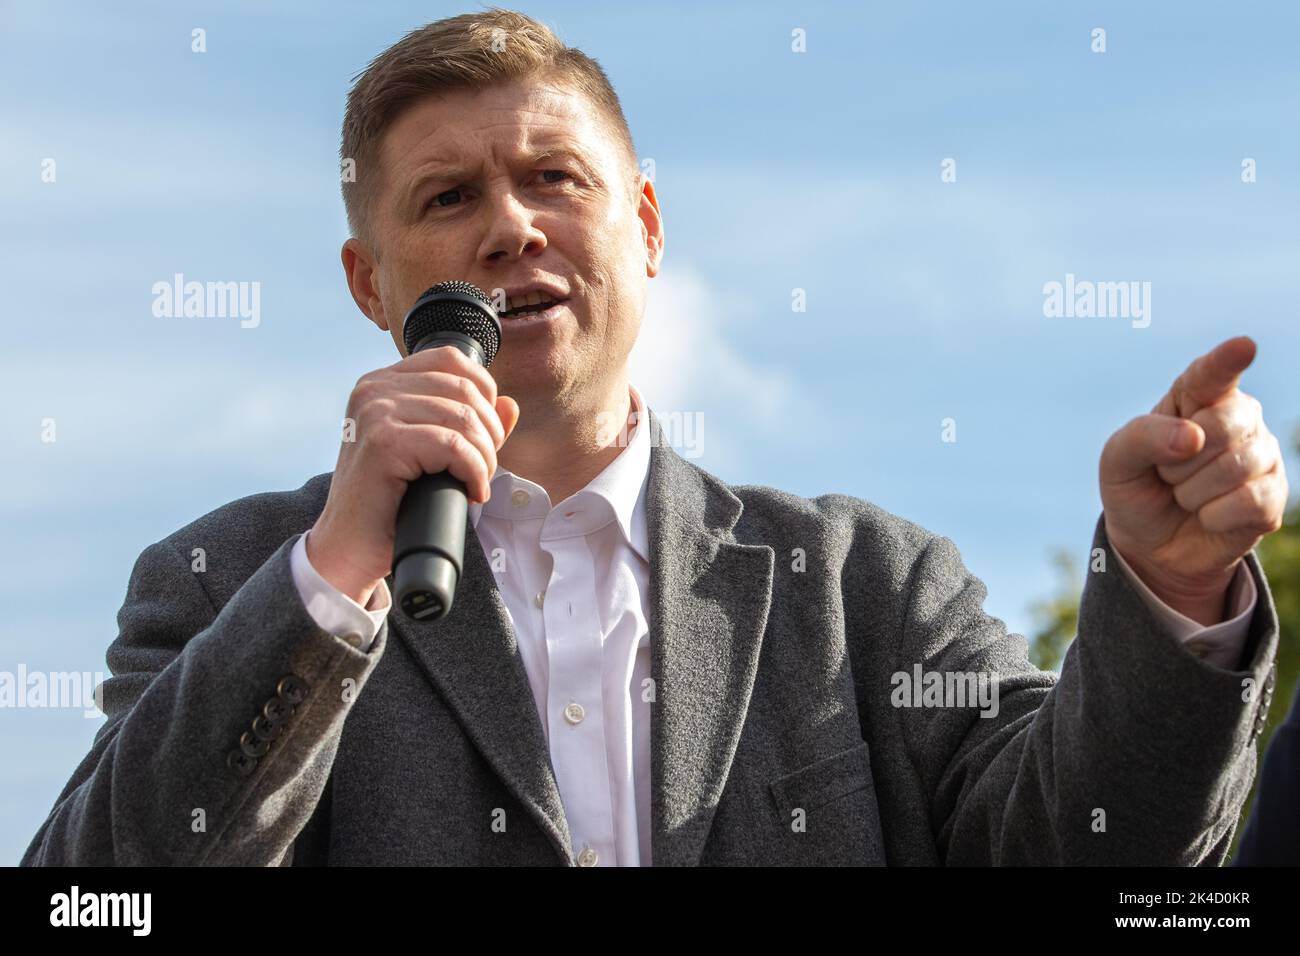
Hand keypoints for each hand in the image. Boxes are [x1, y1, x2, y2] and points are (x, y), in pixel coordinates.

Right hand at [307, 346, 520, 605]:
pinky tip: (470, 491)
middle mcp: (374, 389)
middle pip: (464, 389)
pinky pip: (453, 446)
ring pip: (463, 419)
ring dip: (484, 457)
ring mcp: (375, 413)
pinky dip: (474, 471)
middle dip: (489, 433)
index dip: (483, 393)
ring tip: (475, 483)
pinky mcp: (383, 443)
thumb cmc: (390, 502)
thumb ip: (467, 425)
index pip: (450, 359)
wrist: (349, 547)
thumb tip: (509, 404)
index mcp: (382, 382)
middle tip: (482, 469)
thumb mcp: (431, 453)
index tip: (484, 434)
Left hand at [1099, 336, 1286, 625]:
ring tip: (1185, 494)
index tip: (1243, 346)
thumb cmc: (1137, 487)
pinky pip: (1247, 502)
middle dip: (1179, 460)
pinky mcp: (1272, 496)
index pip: (1212, 374)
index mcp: (1196, 397)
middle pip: (1222, 424)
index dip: (1226, 361)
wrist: (1151, 545)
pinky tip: (1208, 515)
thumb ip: (1143, 437)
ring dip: (1192, 491)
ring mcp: (1261, 456)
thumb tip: (1193, 437)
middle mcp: (1238, 417)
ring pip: (1233, 467)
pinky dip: (1213, 515)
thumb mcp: (1117, 460)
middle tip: (1168, 473)